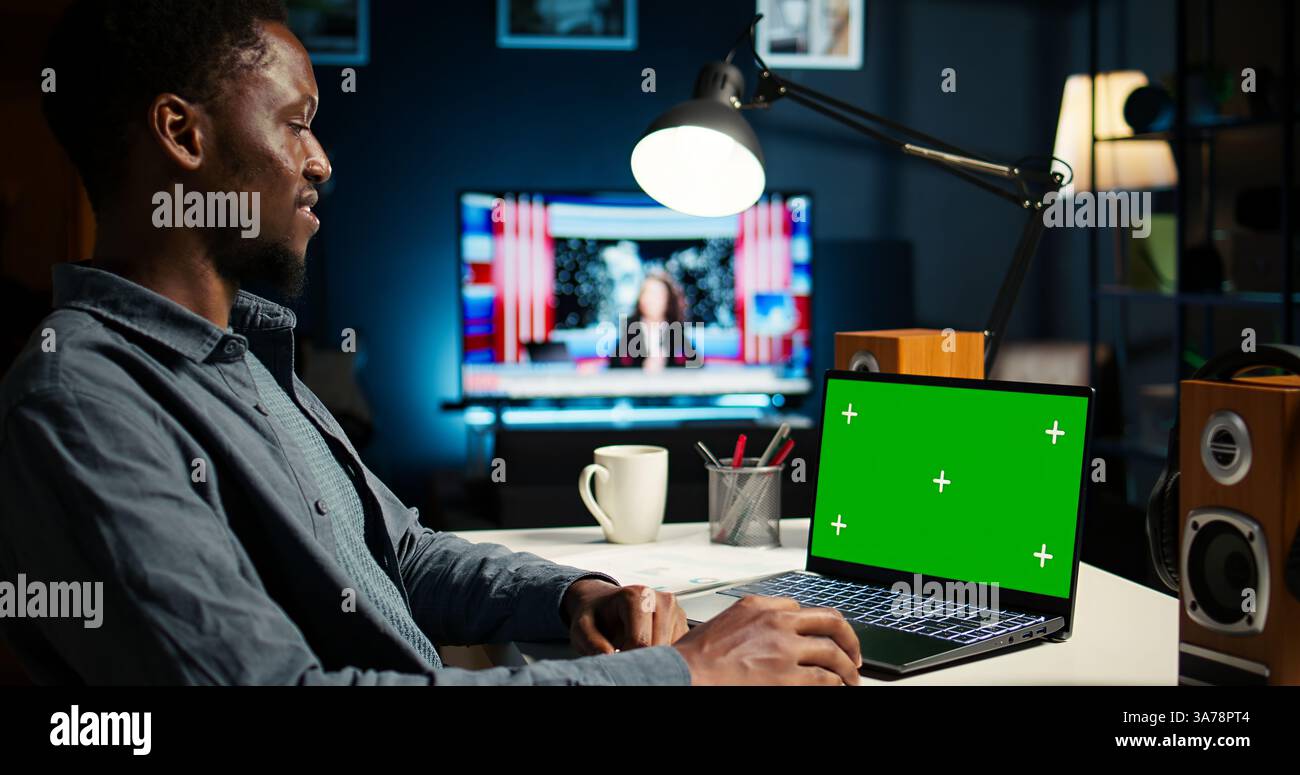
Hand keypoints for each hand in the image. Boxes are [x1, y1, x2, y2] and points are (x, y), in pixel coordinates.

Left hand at [562, 579, 688, 654]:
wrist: (604, 605)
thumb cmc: (596, 616)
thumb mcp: (582, 628)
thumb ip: (593, 643)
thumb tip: (610, 657)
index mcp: (637, 596)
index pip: (641, 641)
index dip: (629, 659)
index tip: (618, 663)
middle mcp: (662, 599)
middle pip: (660, 647)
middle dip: (643, 660)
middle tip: (626, 660)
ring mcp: (675, 611)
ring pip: (672, 650)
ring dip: (655, 659)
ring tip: (633, 652)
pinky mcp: (682, 623)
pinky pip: (678, 650)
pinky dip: (663, 657)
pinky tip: (646, 651)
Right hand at [671, 595, 861, 684]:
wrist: (684, 674)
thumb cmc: (692, 656)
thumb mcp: (721, 624)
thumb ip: (747, 624)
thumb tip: (762, 637)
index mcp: (759, 606)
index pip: (799, 607)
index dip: (815, 625)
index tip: (822, 636)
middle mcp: (776, 621)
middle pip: (829, 621)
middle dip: (848, 638)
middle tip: (854, 654)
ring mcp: (784, 647)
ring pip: (833, 652)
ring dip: (848, 668)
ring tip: (852, 679)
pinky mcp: (787, 675)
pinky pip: (825, 679)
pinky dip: (836, 685)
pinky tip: (837, 689)